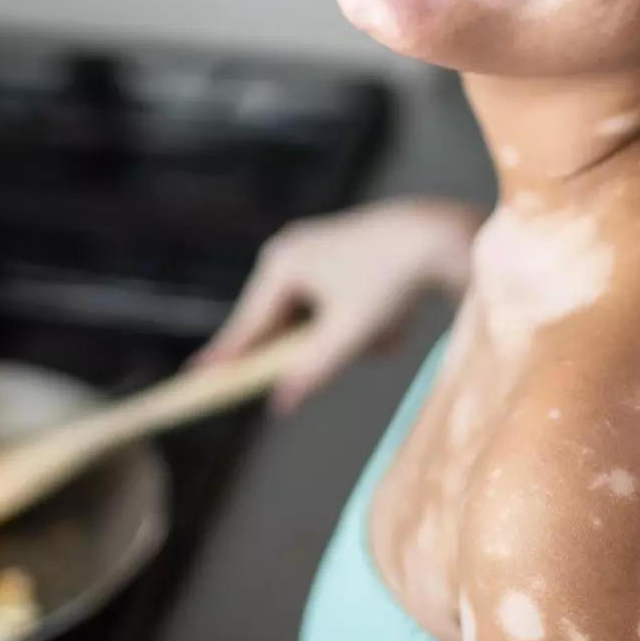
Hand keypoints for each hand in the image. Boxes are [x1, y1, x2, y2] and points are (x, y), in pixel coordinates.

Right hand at [192, 196, 484, 411]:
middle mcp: (290, 252)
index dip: (226, 357)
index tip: (197, 381)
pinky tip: (392, 317)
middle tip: (348, 352)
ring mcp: (316, 249)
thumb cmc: (390, 283)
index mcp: (282, 265)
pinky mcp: (342, 253)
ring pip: (317, 318)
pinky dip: (360, 320)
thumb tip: (279, 402)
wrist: (442, 238)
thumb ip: (311, 370)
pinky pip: (338, 304)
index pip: (247, 324)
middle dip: (321, 345)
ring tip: (385, 331)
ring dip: (347, 336)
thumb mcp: (349, 335)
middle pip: (283, 322)